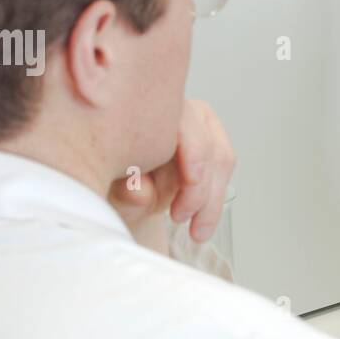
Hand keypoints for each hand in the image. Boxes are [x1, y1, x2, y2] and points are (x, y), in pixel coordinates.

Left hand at [110, 99, 235, 252]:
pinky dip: (215, 203)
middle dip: (199, 188)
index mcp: (149, 109)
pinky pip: (225, 173)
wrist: (128, 190)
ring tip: (193, 229)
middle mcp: (179, 110)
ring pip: (221, 160)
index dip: (192, 151)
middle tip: (180, 217)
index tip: (191, 180)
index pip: (183, 122)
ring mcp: (201, 125)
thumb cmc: (117, 180)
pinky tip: (201, 224)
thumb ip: (125, 187)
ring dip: (211, 200)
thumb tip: (138, 190)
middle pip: (206, 144)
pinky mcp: (216, 145)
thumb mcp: (114, 188)